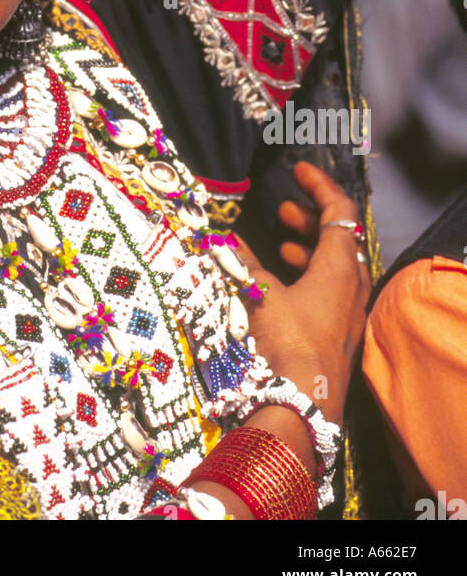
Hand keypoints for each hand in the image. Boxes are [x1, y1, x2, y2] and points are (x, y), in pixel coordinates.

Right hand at [233, 162, 369, 424]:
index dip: (318, 185)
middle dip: (311, 218)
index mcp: (341, 267)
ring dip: (308, 249)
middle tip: (283, 209)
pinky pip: (330, 291)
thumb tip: (222, 239)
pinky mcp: (338, 334)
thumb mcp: (259, 295)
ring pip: (336, 267)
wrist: (302, 406)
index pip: (339, 210)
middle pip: (341, 238)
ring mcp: (348, 313)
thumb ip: (243, 263)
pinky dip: (309, 276)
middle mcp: (353, 287)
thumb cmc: (286, 342)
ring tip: (280, 243)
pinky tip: (281, 284)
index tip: (298, 169)